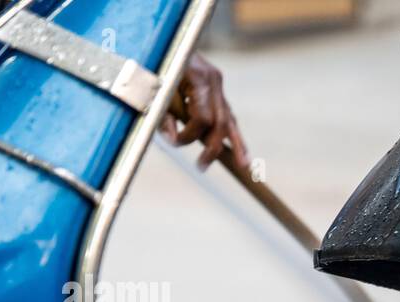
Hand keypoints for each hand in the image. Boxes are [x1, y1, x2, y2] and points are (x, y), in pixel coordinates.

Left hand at [161, 52, 249, 170]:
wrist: (164, 36)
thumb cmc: (155, 61)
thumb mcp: (154, 86)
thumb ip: (162, 113)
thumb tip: (172, 138)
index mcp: (200, 78)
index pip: (202, 119)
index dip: (188, 135)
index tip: (172, 141)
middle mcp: (215, 81)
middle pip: (221, 123)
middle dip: (213, 147)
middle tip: (202, 166)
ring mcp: (218, 85)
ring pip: (230, 121)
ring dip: (237, 145)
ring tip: (245, 166)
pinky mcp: (217, 90)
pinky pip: (227, 116)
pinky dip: (233, 136)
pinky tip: (242, 154)